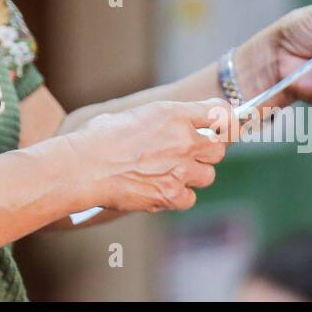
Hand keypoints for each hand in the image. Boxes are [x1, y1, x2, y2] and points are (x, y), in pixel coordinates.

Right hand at [65, 99, 237, 213]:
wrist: (84, 166)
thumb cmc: (100, 137)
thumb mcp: (135, 114)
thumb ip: (164, 119)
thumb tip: (175, 124)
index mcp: (174, 114)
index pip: (220, 113)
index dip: (226, 120)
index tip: (225, 125)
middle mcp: (184, 140)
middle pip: (220, 149)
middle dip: (207, 151)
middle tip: (188, 153)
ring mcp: (180, 170)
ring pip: (208, 176)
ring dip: (193, 175)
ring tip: (169, 172)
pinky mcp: (171, 195)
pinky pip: (189, 198)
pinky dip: (179, 196)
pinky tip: (161, 189)